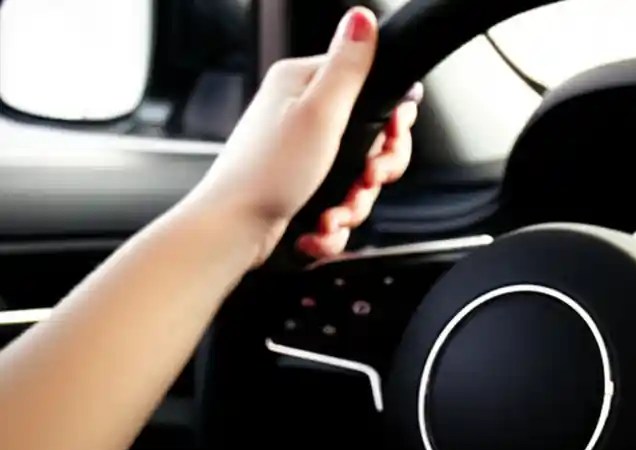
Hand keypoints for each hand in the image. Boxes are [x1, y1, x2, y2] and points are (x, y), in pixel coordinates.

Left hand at [190, 6, 419, 265]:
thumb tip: (362, 18)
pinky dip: (335, 223)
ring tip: (334, 213)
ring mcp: (303, 153)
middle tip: (365, 181)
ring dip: (354, 204)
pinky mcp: (302, 186)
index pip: (372, 90)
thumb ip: (349, 67)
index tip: (388, 142)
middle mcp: (302, 115)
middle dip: (374, 173)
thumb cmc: (266, 175)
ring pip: (359, 178)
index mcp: (304, 85)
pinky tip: (320, 226)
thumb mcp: (319, 114)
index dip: (391, 123)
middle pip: (372, 140)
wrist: (233, 231)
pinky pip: (339, 202)